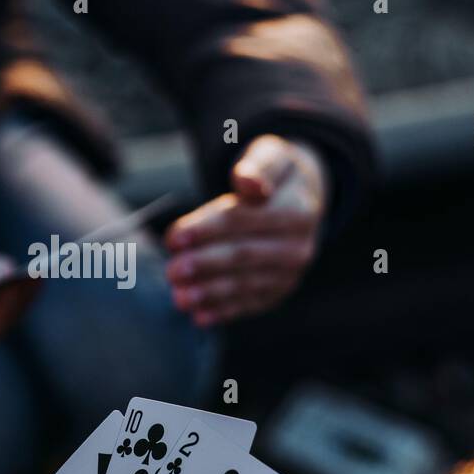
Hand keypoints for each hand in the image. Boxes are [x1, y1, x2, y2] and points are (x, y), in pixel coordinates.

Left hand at [164, 135, 328, 326]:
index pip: (244, 220)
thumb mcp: (269, 156)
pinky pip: (250, 303)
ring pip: (246, 284)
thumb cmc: (274, 177)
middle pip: (244, 256)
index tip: (173, 237)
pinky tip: (200, 318)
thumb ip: (257, 167)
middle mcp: (300, 246)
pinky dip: (225, 311)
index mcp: (298, 209)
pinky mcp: (279, 291)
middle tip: (172, 271)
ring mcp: (291, 273)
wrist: (301, 201)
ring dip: (211, 294)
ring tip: (180, 298)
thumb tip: (247, 182)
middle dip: (205, 265)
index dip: (207, 229)